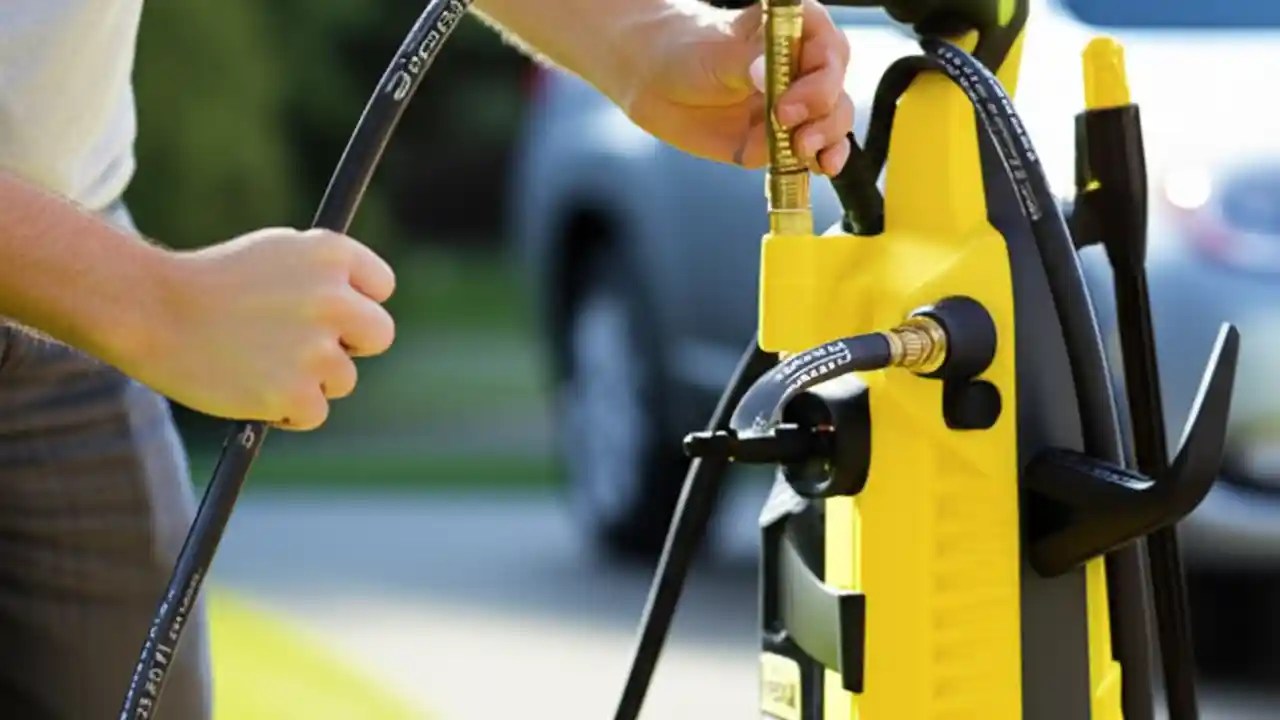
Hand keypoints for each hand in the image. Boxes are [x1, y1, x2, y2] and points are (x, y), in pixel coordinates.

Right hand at [117, 228, 395, 430]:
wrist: (150, 309)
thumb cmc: (210, 281)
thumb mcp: (274, 253)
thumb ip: (322, 273)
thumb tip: (361, 298)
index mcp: (330, 254)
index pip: (381, 286)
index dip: (359, 303)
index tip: (337, 314)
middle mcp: (333, 298)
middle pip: (379, 334)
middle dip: (351, 345)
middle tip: (311, 348)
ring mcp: (316, 348)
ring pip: (343, 378)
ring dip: (310, 379)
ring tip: (260, 362)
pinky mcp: (296, 392)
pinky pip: (314, 412)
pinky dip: (288, 411)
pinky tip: (253, 388)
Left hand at [622, 0, 852, 174]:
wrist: (653, 81)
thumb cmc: (685, 52)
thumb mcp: (713, 53)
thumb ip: (744, 62)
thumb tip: (765, 74)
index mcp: (794, 31)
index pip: (828, 50)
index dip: (820, 80)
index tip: (788, 104)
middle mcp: (802, 67)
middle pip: (836, 91)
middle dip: (824, 117)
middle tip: (795, 135)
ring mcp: (796, 104)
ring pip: (832, 122)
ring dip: (828, 141)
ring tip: (805, 152)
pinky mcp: (782, 137)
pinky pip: (812, 152)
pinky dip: (818, 161)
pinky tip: (817, 168)